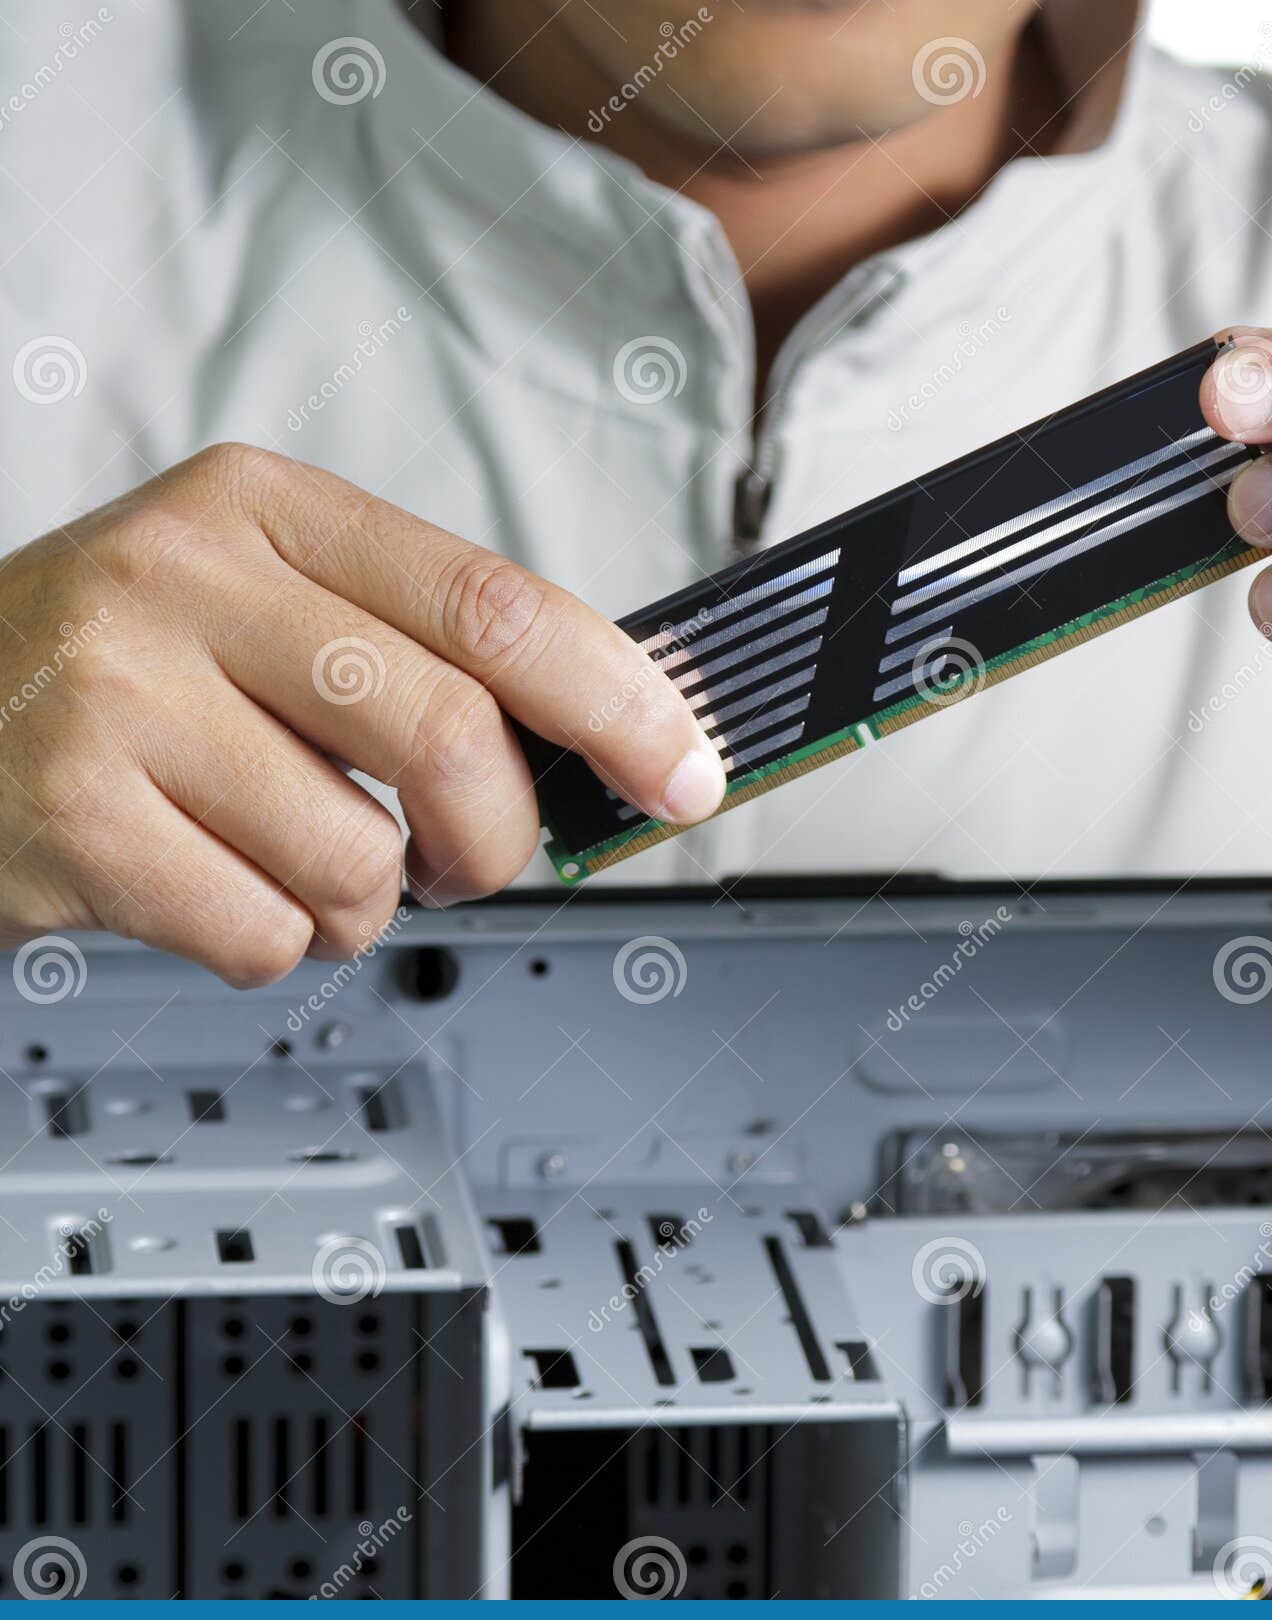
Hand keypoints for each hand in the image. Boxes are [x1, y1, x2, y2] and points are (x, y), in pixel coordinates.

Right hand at [0, 445, 723, 984]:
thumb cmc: (118, 673)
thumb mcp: (257, 606)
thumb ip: (415, 655)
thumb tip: (605, 742)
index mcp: (266, 511)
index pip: (494, 604)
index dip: (618, 700)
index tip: (685, 772)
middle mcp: (188, 581)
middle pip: (448, 734)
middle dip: (495, 838)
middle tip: (473, 861)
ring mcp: (119, 698)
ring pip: (362, 859)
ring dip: (365, 902)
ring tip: (291, 860)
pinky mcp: (74, 821)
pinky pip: (268, 935)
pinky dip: (274, 944)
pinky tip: (210, 888)